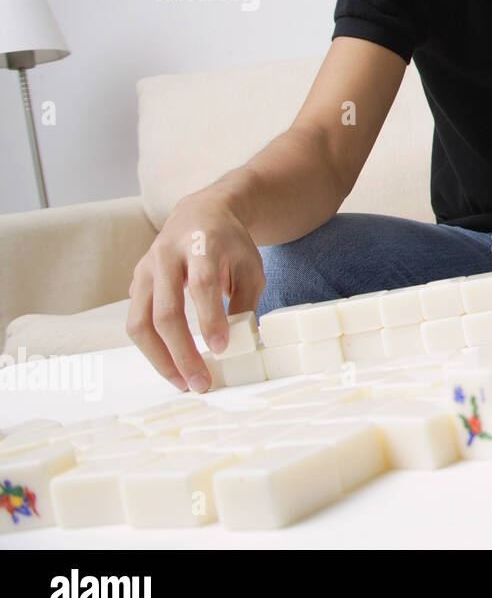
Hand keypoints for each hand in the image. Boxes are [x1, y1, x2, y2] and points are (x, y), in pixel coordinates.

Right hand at [125, 191, 265, 391]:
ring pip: (140, 323)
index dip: (210, 318)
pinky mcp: (135, 283)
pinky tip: (172, 366)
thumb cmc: (230, 244)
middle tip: (202, 382)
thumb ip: (246, 301)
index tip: (221, 349)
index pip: (201, 284)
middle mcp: (166, 255)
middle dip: (182, 352)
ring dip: (160, 359)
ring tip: (184, 383)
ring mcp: (145, 270)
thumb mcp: (250, 265)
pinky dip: (152, 350)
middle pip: (166, 311)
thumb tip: (240, 344)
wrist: (200, 214)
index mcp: (201, 244)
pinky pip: (136, 324)